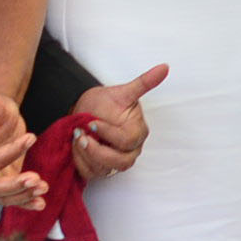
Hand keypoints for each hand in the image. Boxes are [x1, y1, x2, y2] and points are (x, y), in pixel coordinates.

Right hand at [0, 89, 45, 208]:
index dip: (12, 152)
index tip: (31, 138)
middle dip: (15, 187)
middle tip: (35, 180)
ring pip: (4, 196)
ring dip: (24, 196)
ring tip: (42, 188)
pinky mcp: (7, 179)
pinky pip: (14, 197)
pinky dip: (27, 202)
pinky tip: (40, 202)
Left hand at [69, 64, 167, 179]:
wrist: (87, 112)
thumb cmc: (105, 102)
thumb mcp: (122, 92)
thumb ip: (144, 82)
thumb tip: (164, 67)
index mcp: (138, 132)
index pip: (126, 140)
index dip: (108, 133)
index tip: (92, 122)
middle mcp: (130, 151)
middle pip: (120, 162)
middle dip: (96, 150)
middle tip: (81, 136)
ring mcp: (116, 162)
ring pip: (104, 169)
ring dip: (85, 154)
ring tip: (76, 138)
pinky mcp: (101, 169)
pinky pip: (91, 174)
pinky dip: (80, 162)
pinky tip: (75, 146)